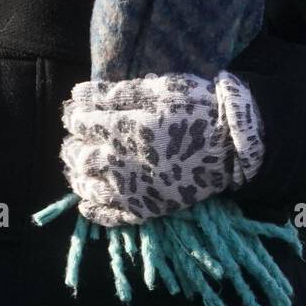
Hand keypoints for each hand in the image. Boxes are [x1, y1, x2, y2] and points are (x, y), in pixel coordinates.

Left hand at [59, 69, 264, 226]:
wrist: (233, 144)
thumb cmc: (198, 107)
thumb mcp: (160, 88)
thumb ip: (117, 93)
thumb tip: (77, 94)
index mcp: (127, 129)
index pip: (84, 123)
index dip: (76, 116)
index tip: (77, 113)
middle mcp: (124, 163)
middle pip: (82, 157)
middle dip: (73, 147)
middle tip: (73, 142)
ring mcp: (134, 190)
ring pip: (90, 187)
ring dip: (77, 176)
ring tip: (76, 168)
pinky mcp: (147, 210)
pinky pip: (111, 217)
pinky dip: (93, 211)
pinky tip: (86, 203)